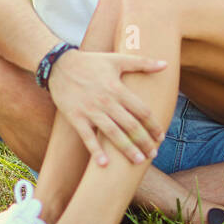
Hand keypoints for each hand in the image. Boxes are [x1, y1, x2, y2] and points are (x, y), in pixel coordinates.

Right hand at [47, 48, 168, 165]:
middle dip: (145, 141)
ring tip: (138, 160)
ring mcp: (90, 111)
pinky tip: (104, 164)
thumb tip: (165, 64)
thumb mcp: (116, 59)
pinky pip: (87, 137)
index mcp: (117, 88)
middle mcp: (106, 101)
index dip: (154, 125)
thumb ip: (142, 63)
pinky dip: (95, 151)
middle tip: (153, 153)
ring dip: (127, 149)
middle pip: (131, 126)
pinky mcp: (76, 117)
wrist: (58, 65)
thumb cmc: (90, 62)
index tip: (160, 136)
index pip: (142, 111)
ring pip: (113, 134)